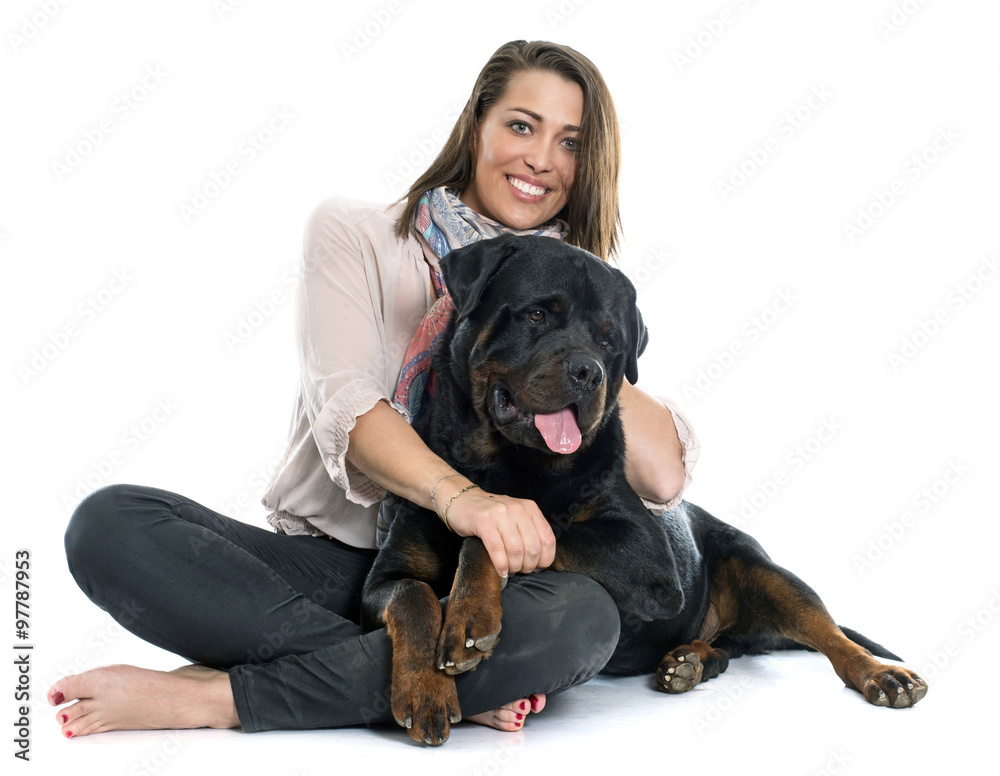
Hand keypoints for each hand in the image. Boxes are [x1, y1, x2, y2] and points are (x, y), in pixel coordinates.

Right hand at [440, 485, 555, 577]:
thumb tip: (541, 562)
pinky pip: (497, 549)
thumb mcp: (516, 518)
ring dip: (514, 567)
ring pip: (516, 550)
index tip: (537, 568)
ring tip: (510, 571)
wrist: (463, 501)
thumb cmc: (491, 516)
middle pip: (532, 548)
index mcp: (530, 508)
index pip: (548, 540)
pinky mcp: (483, 521)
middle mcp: (518, 509)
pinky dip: (501, 565)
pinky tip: (501, 572)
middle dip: (528, 566)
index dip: (545, 560)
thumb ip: (530, 533)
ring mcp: (500, 514)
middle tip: (520, 570)